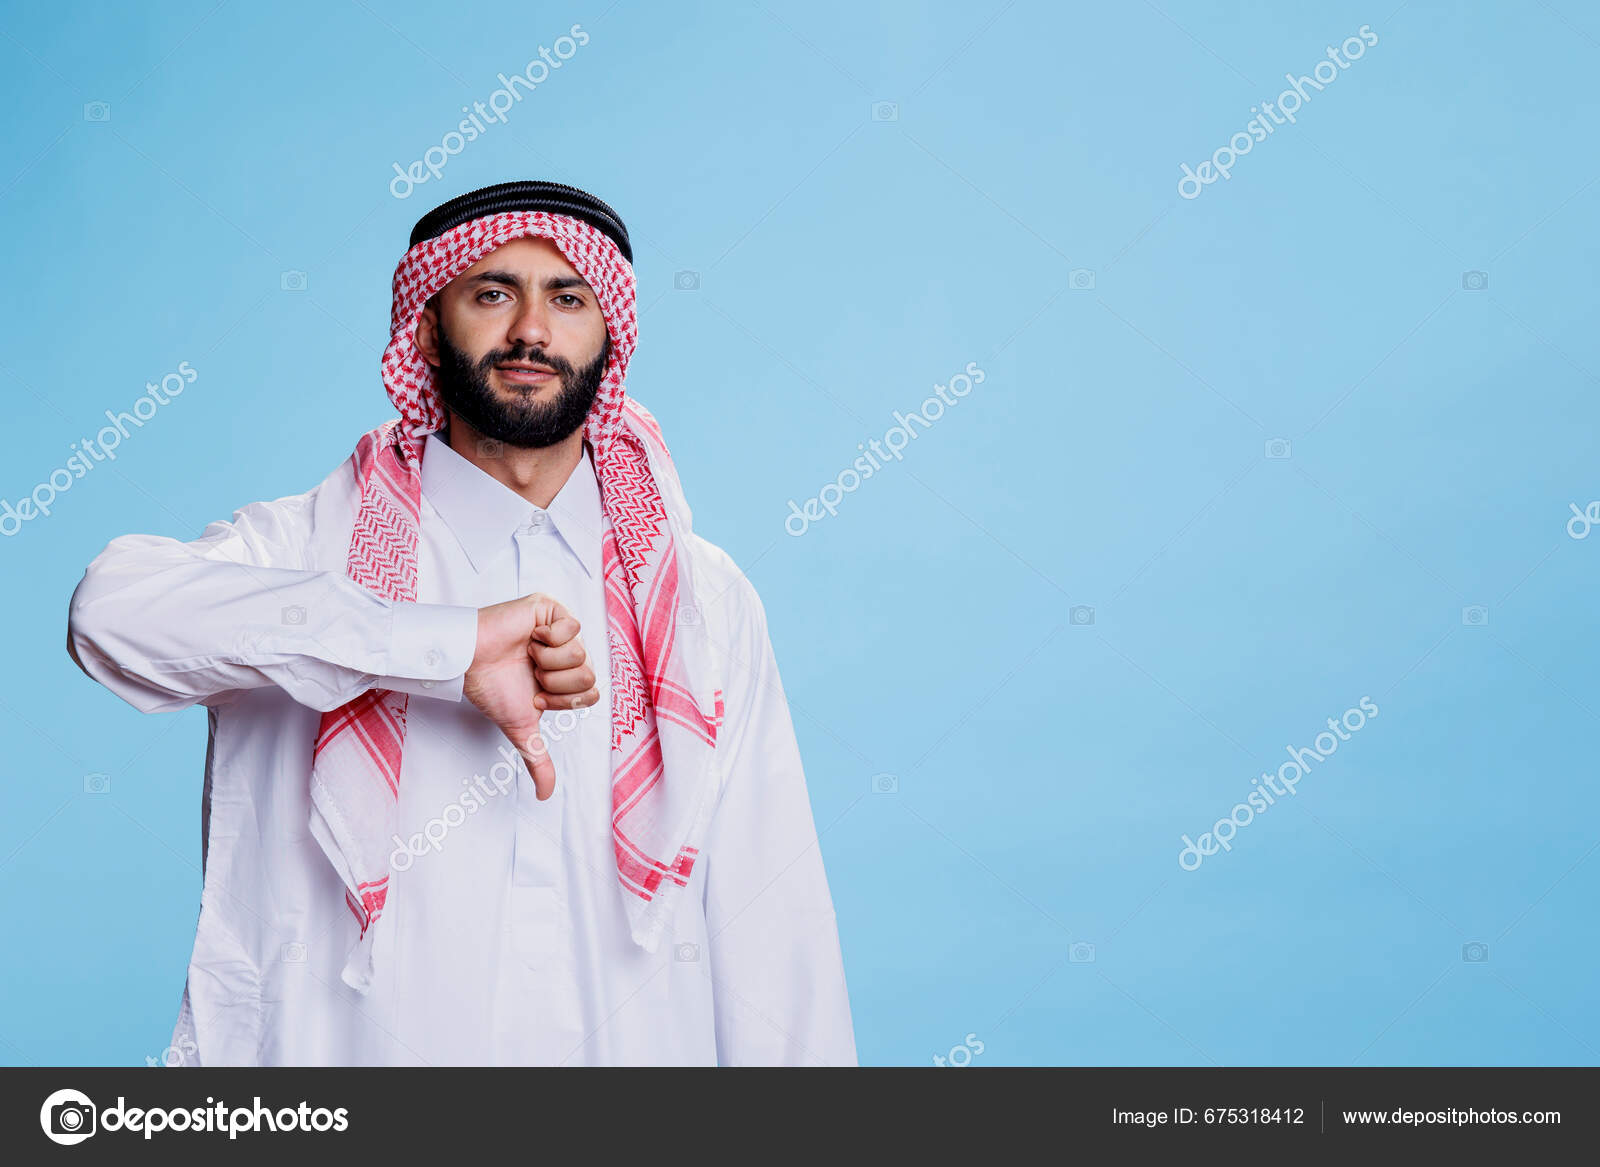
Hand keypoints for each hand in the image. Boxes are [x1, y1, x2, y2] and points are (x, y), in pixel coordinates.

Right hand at [461, 593, 598, 799]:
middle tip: (531, 674)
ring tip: (527, 655)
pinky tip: (529, 637)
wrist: (468, 662)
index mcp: (566, 678)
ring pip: (581, 653)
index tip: (536, 695)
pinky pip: (571, 626)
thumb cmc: (492, 689)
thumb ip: (538, 760)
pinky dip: (547, 638)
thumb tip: (545, 797)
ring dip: (547, 661)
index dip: (562, 700)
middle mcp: (568, 653)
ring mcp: (561, 629)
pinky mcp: (552, 609)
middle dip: (554, 682)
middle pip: (589, 674)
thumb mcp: (522, 729)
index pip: (591, 693)